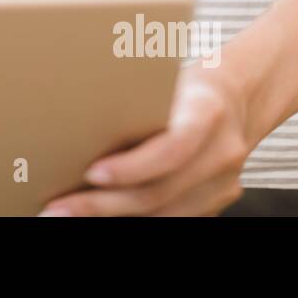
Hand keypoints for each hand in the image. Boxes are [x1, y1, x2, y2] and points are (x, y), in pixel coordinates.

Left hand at [39, 63, 251, 215]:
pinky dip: (134, 219)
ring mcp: (223, 183)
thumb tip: (73, 115)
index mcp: (208, 112)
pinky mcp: (216, 202)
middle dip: (103, 205)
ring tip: (67, 214)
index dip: (131, 167)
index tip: (90, 173)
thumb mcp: (166, 79)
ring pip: (164, 213)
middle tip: (58, 208)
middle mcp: (222, 152)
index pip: (171, 149)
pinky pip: (171, 218)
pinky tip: (100, 213)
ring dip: (111, 218)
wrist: (239, 98)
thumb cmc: (188, 84)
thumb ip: (135, 100)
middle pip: (160, 191)